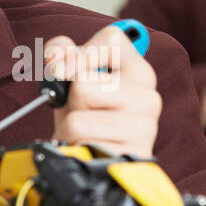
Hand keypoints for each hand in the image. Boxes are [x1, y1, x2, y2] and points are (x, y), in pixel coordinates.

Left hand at [44, 25, 160, 159]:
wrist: (99, 166)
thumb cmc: (88, 119)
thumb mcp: (70, 82)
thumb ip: (61, 56)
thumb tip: (57, 56)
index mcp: (138, 71)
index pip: (111, 39)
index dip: (80, 53)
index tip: (66, 71)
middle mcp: (148, 95)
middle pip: (82, 81)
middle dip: (69, 103)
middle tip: (83, 114)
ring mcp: (144, 125)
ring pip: (77, 117)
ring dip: (69, 130)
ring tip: (85, 135)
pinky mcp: (132, 153)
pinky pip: (81, 144)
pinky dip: (74, 147)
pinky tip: (90, 150)